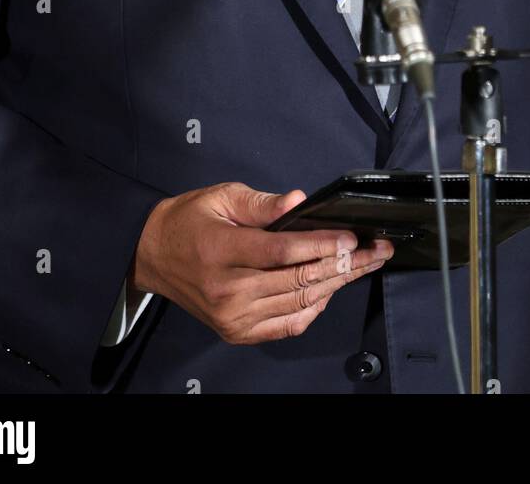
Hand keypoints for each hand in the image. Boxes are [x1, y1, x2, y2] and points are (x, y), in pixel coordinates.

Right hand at [130, 182, 393, 343]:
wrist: (153, 255)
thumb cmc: (189, 221)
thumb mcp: (222, 197)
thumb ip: (262, 204)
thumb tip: (299, 201)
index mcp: (222, 251)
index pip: (282, 251)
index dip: (322, 244)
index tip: (352, 236)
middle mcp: (229, 290)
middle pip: (298, 279)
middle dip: (344, 264)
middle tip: (376, 250)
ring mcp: (233, 316)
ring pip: (298, 302)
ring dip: (337, 285)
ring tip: (365, 267)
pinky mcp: (237, 331)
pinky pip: (287, 324)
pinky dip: (314, 308)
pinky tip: (332, 290)